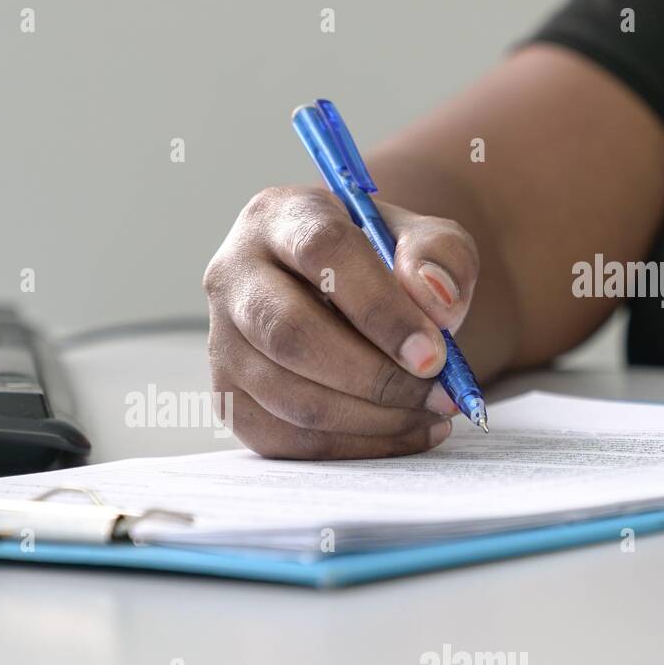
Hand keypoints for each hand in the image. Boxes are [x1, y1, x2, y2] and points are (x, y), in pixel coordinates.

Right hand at [204, 185, 478, 458]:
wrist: (342, 295)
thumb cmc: (382, 263)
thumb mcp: (423, 239)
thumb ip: (441, 257)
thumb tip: (437, 306)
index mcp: (279, 217)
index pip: (321, 252)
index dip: (379, 308)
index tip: (434, 354)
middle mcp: (234, 276)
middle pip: (289, 334)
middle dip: (373, 376)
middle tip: (437, 395)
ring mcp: (222, 342)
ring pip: (289, 397)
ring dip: (371, 419)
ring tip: (430, 414)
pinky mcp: (229, 397)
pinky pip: (287, 440)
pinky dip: (354, 447)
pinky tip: (403, 432)